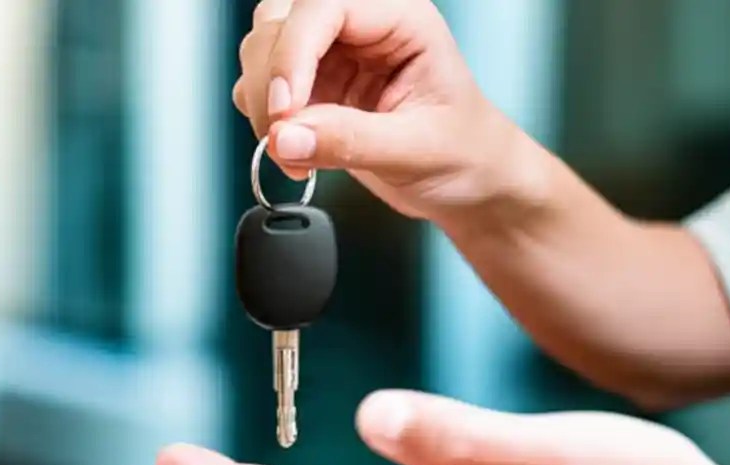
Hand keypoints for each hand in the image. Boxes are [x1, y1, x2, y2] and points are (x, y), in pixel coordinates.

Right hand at [235, 0, 538, 221]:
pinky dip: (263, 121)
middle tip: (283, 137)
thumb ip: (351, 141)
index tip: (285, 110)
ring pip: (261, 49)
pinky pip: (262, 88)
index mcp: (400, 18)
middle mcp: (360, 27)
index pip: (323, 6)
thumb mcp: (417, 149)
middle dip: (269, 81)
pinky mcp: (312, 88)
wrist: (468, 183)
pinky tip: (295, 152)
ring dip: (261, 102)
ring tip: (293, 151)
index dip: (293, 53)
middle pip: (280, 22)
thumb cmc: (464, 152)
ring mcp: (331, 55)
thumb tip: (284, 137)